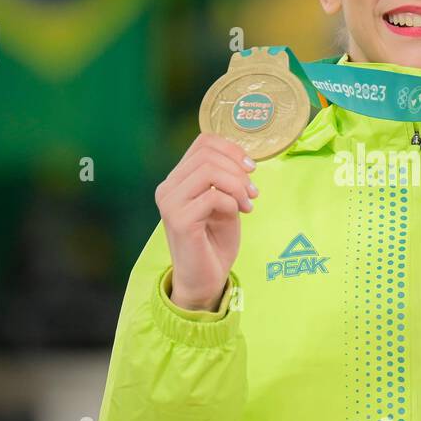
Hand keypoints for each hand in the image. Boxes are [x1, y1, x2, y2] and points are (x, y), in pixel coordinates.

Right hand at [156, 133, 258, 311]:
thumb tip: (242, 160)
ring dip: (237, 185)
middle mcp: (168, 187)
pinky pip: (212, 197)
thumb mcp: (225, 202)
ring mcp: (170, 203)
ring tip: (248, 204)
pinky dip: (232, 203)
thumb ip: (226, 179)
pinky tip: (237, 214)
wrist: (205, 278)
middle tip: (253, 193)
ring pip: (209, 171)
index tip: (250, 169)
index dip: (232, 149)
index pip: (203, 142)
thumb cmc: (215, 241)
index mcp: (177, 179)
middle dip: (238, 171)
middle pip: (208, 155)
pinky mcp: (178, 220)